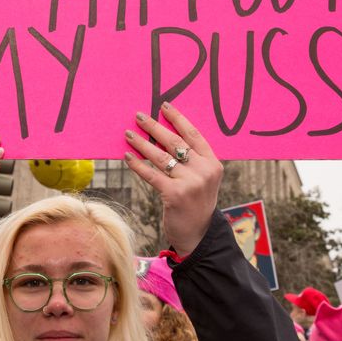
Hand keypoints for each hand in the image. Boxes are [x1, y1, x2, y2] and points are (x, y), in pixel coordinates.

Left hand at [124, 104, 222, 255]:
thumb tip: (163, 136)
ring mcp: (190, 183)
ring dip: (141, 143)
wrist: (197, 234)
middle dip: (154, 127)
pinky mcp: (174, 194)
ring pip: (160, 157)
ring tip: (128, 134)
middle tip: (139, 116)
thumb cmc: (195, 203)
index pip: (194, 134)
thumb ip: (191, 160)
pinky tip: (128, 156)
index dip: (178, 119)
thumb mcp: (202, 179)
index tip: (164, 106)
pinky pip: (151, 174)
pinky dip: (138, 164)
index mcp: (213, 163)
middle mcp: (204, 171)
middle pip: (175, 142)